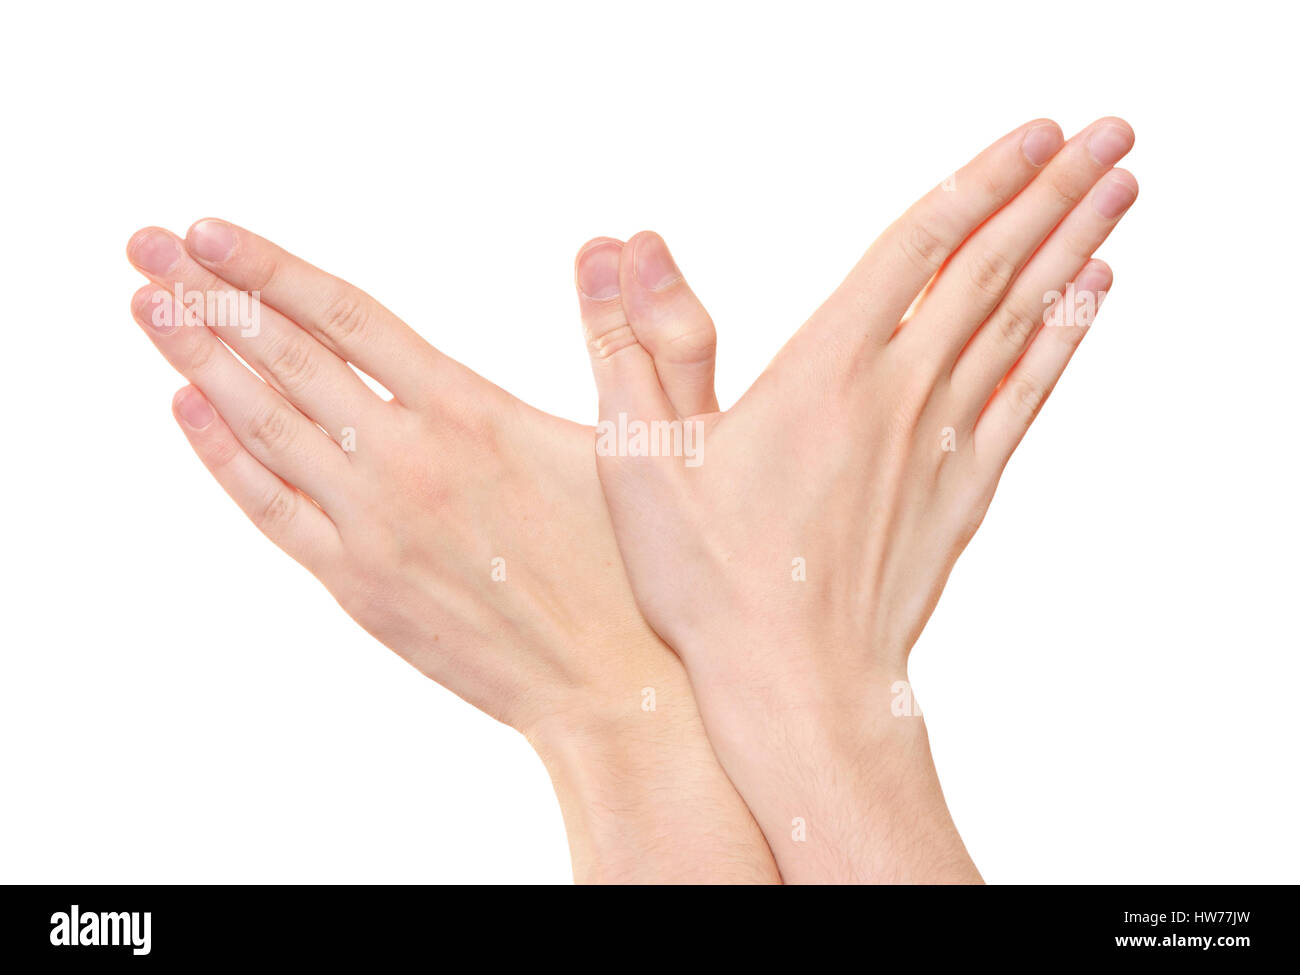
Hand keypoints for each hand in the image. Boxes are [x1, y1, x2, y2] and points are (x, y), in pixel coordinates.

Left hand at [126, 221, 777, 882]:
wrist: (613, 687)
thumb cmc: (638, 566)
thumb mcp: (642, 439)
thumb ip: (623, 339)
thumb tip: (621, 245)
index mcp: (472, 413)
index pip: (347, 317)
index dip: (271, 268)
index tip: (208, 228)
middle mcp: (409, 461)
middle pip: (287, 360)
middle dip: (209, 295)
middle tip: (144, 243)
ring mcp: (374, 527)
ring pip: (265, 427)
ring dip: (198, 360)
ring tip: (146, 305)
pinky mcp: (358, 587)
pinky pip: (271, 510)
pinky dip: (224, 457)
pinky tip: (188, 409)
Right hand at [574, 118, 1136, 881]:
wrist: (797, 688)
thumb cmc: (713, 587)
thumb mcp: (642, 465)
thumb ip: (632, 349)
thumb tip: (617, 252)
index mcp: (822, 376)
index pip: (915, 248)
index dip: (978, 180)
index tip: (1036, 133)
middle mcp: (897, 396)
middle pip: (988, 269)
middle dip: (1053, 192)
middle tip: (1112, 133)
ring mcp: (940, 444)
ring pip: (1020, 322)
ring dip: (1074, 247)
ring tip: (1122, 189)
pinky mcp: (962, 491)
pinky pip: (1027, 397)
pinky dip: (1064, 340)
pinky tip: (1091, 296)